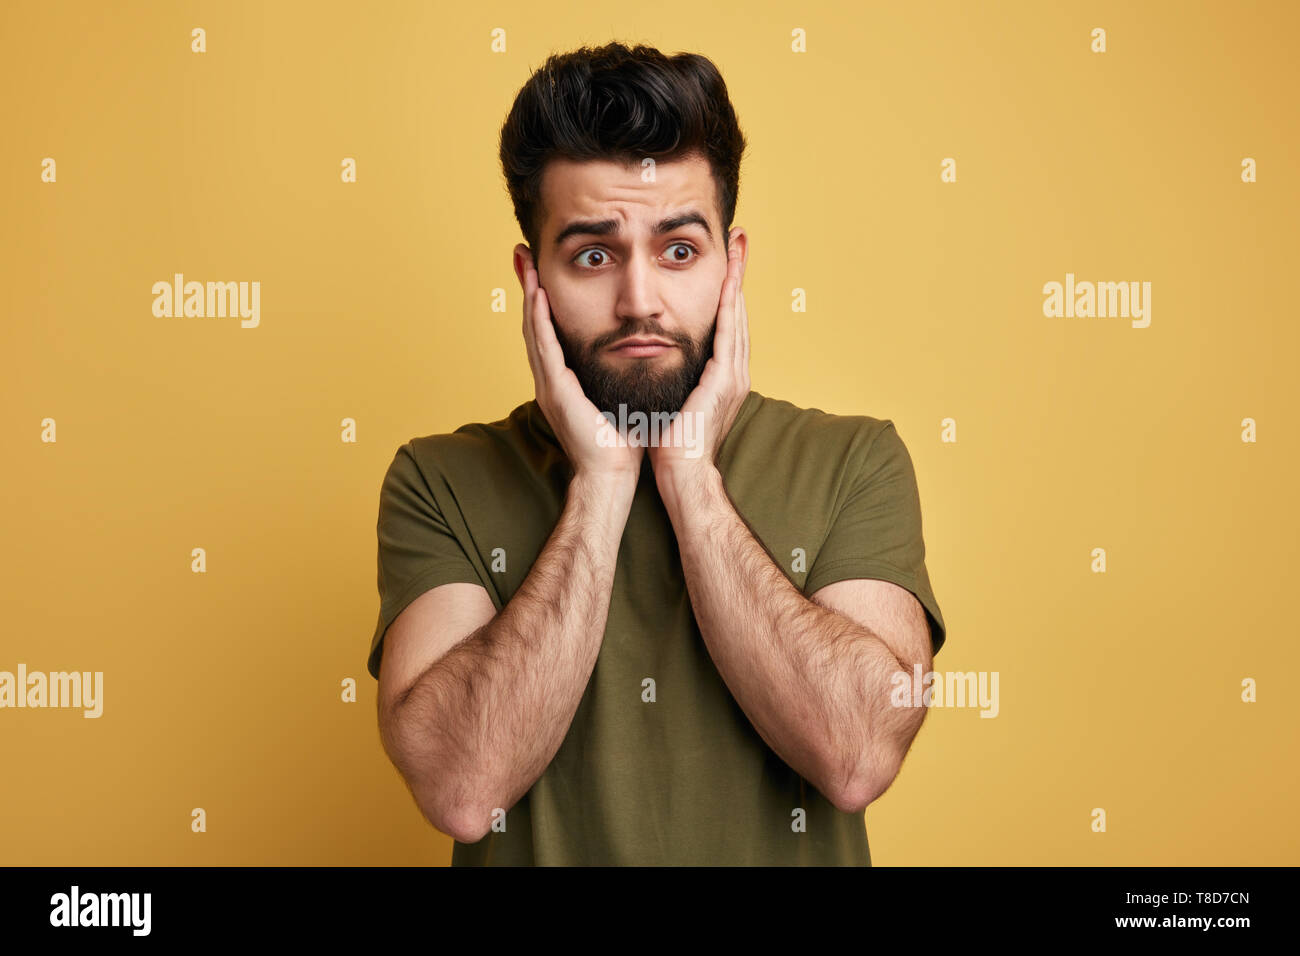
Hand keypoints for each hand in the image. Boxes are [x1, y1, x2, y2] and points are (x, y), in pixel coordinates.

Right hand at [520, 256, 644, 482]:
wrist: (611, 475)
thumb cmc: (621, 441)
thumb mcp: (620, 394)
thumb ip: (620, 372)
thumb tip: (639, 350)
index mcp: (564, 379)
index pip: (550, 330)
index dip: (544, 299)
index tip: (541, 269)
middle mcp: (551, 377)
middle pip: (535, 323)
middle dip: (528, 287)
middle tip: (522, 254)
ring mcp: (549, 383)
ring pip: (534, 328)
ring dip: (528, 293)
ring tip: (524, 263)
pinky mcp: (555, 390)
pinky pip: (544, 346)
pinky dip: (538, 318)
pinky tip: (537, 295)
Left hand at [647, 237, 749, 482]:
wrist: (680, 473)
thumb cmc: (669, 444)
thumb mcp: (670, 398)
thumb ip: (670, 376)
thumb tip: (650, 358)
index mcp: (722, 376)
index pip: (726, 323)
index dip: (727, 290)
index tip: (726, 261)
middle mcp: (734, 372)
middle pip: (738, 312)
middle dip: (738, 274)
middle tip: (741, 239)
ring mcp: (733, 376)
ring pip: (737, 315)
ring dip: (737, 279)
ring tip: (739, 247)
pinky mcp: (724, 380)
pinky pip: (728, 333)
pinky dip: (729, 305)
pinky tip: (728, 281)